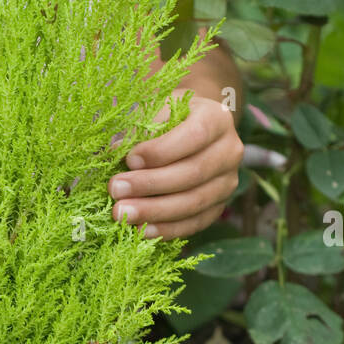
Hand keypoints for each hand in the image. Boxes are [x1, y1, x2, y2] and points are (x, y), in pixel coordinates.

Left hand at [108, 90, 243, 238]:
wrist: (186, 132)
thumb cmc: (165, 120)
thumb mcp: (155, 114)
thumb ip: (138, 132)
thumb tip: (114, 153)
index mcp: (217, 118)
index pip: (195, 136)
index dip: (161, 151)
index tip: (129, 159)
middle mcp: (230, 151)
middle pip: (193, 173)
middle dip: (151, 184)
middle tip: (115, 190)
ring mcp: (227, 182)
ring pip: (194, 202)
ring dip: (154, 210)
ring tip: (121, 213)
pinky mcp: (218, 207)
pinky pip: (194, 223)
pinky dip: (166, 229)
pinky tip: (140, 230)